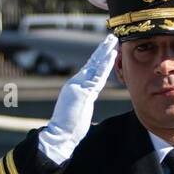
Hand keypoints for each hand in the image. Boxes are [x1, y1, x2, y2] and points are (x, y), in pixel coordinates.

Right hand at [39, 35, 118, 161]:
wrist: (60, 135)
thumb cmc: (69, 129)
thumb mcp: (78, 113)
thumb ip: (82, 104)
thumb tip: (84, 107)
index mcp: (75, 88)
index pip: (89, 71)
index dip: (98, 60)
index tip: (106, 51)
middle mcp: (76, 83)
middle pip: (91, 63)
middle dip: (101, 50)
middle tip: (110, 38)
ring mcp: (78, 86)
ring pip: (95, 65)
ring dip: (105, 52)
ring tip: (113, 41)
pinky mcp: (83, 91)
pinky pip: (98, 75)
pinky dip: (106, 64)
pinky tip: (112, 55)